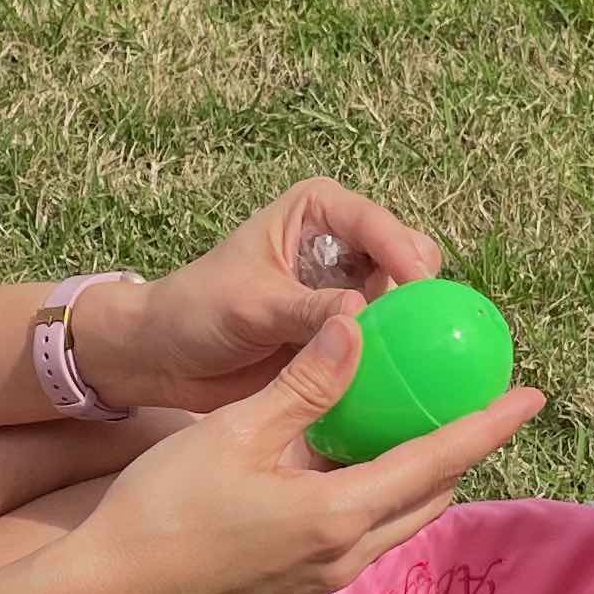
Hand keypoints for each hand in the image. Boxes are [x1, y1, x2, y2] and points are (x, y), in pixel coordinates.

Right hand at [74, 308, 543, 593]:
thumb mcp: (236, 431)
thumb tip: (359, 326)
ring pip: (398, 519)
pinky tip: (352, 459)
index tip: (531, 395)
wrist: (109, 588)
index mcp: (337, 514)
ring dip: (419, 475)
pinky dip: (379, 494)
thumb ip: (305, 384)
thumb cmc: (163, 505)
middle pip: (429, 497)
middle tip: (476, 400)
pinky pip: (363, 534)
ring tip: (419, 421)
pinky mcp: (299, 586)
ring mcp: (323, 578)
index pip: (437, 461)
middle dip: (461, 451)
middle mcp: (345, 555)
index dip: (487, 425)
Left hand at [81, 179, 445, 412]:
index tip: (419, 289)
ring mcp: (348, 291)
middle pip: (406, 259)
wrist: (165, 357)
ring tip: (427, 361)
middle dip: (420, 292)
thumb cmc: (196, 311)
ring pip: (404, 303)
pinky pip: (388, 343)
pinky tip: (408, 382)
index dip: (402, 254)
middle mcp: (343, 245)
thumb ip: (307, 309)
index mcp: (319, 211)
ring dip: (413, 329)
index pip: (375, 225)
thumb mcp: (251, 305)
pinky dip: (397, 359)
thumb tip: (362, 317)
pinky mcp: (346, 335)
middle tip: (428, 332)